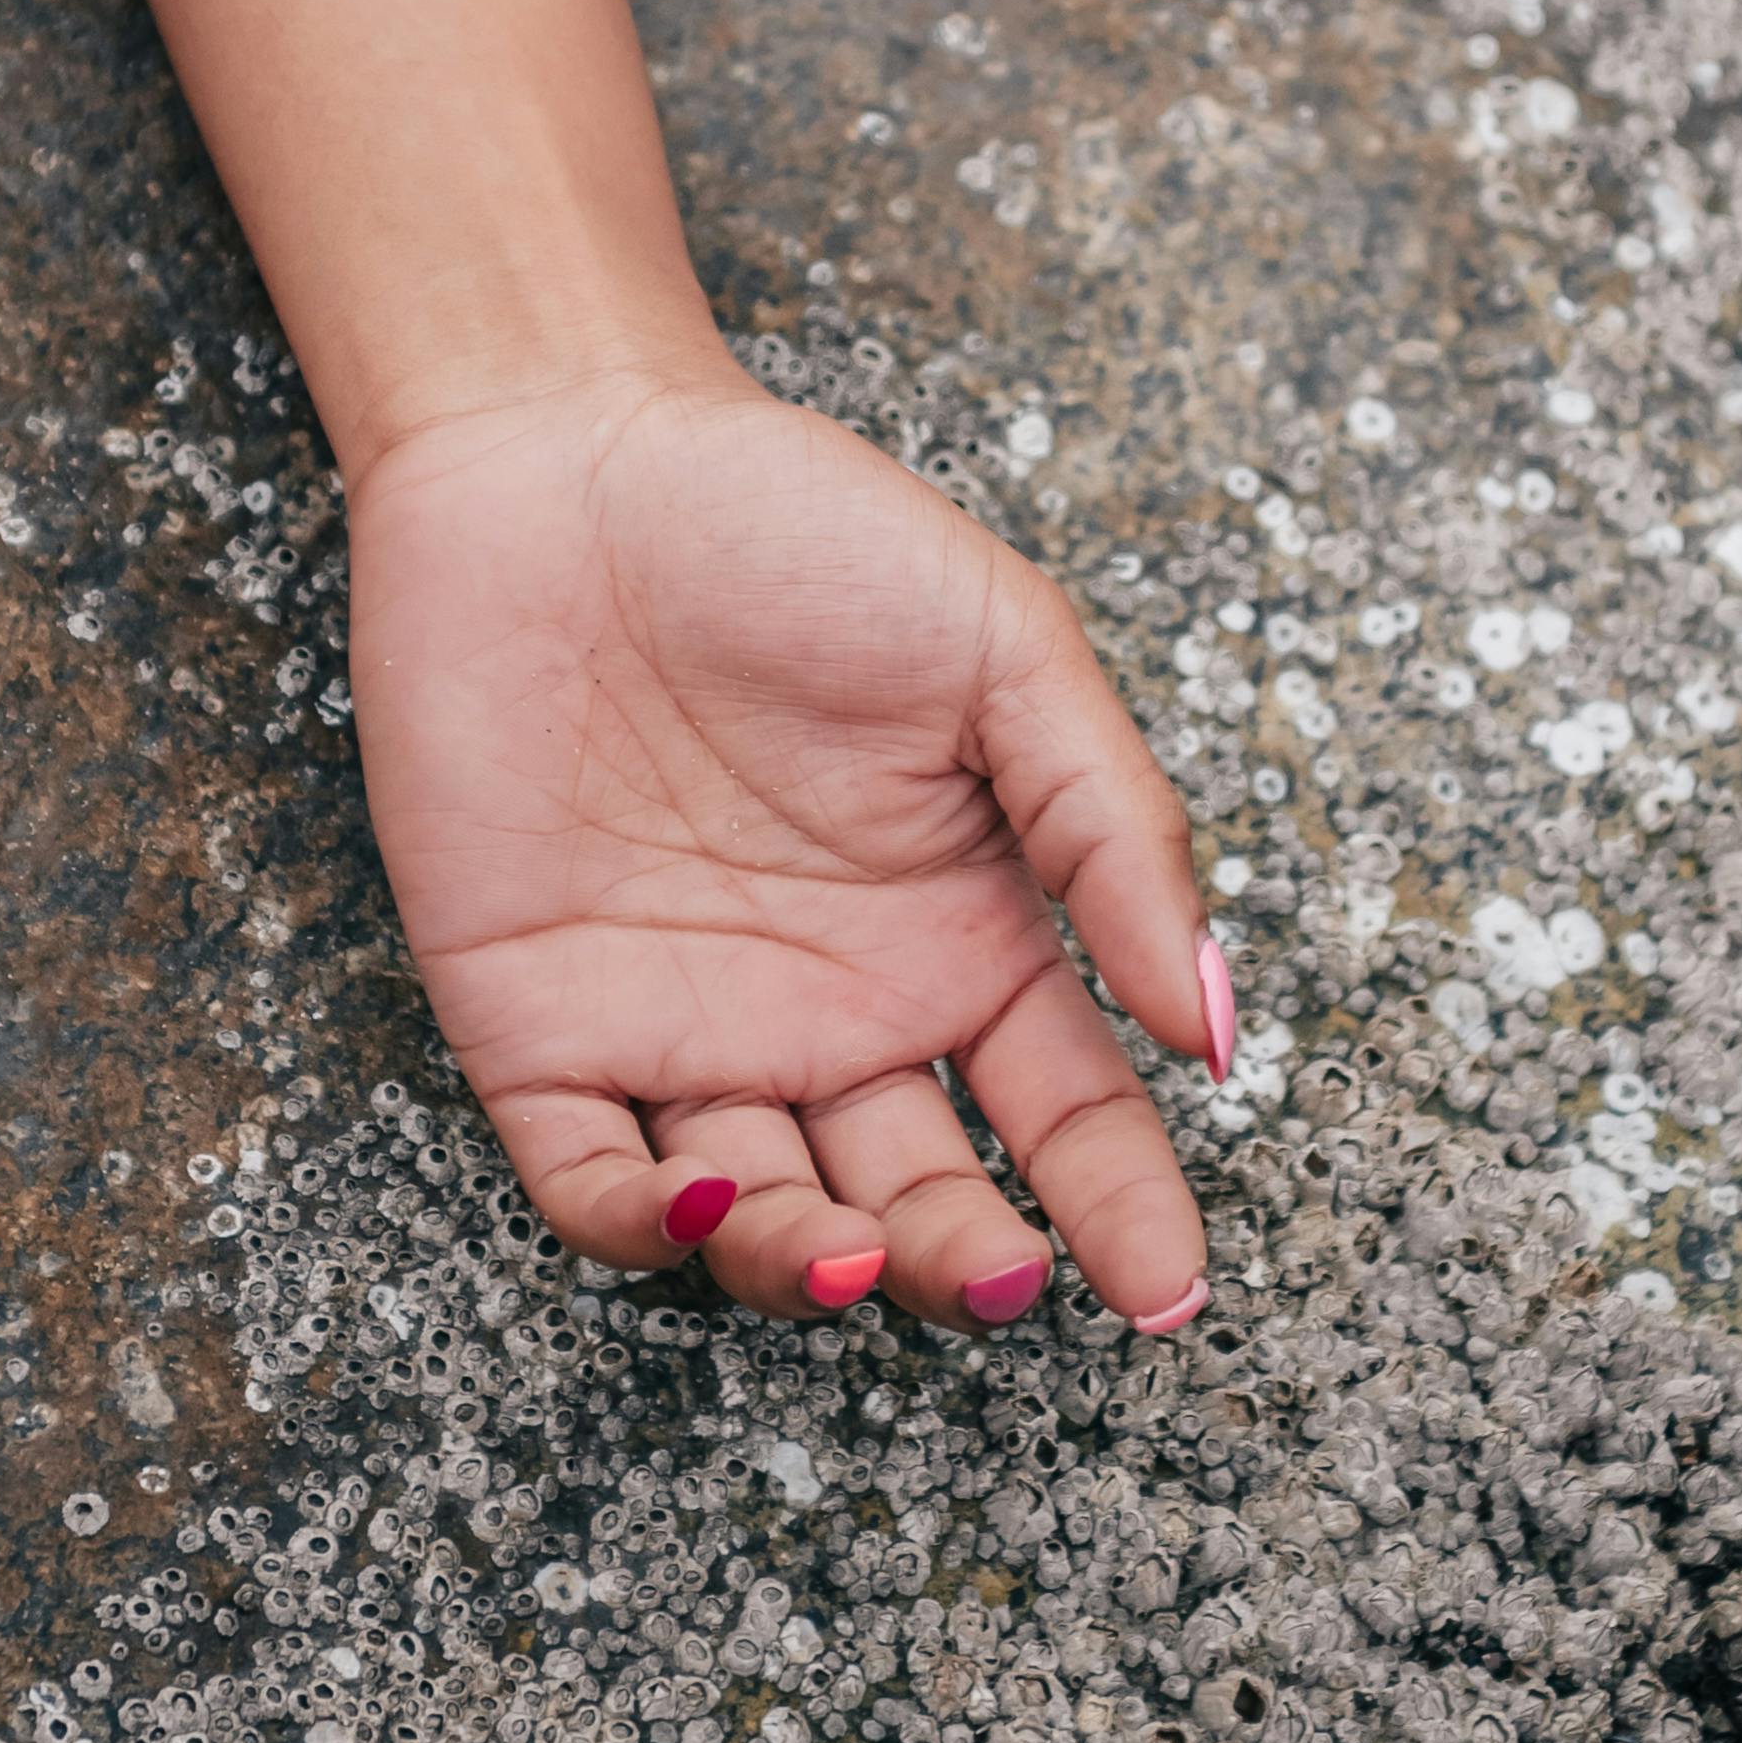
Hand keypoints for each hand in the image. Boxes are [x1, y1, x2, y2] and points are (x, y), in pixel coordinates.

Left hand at [345, 364, 1231, 1331]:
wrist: (559, 450)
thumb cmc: (794, 530)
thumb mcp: (1004, 651)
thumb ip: (1112, 832)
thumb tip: (1206, 1022)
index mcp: (962, 937)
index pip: (1063, 1116)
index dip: (1121, 1210)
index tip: (1169, 1292)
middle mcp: (832, 1010)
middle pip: (916, 1198)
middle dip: (960, 1261)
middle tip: (994, 1274)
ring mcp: (682, 1027)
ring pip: (759, 1219)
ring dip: (810, 1267)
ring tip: (855, 1254)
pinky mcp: (534, 1022)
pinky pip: (588, 1175)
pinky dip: (643, 1226)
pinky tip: (702, 1207)